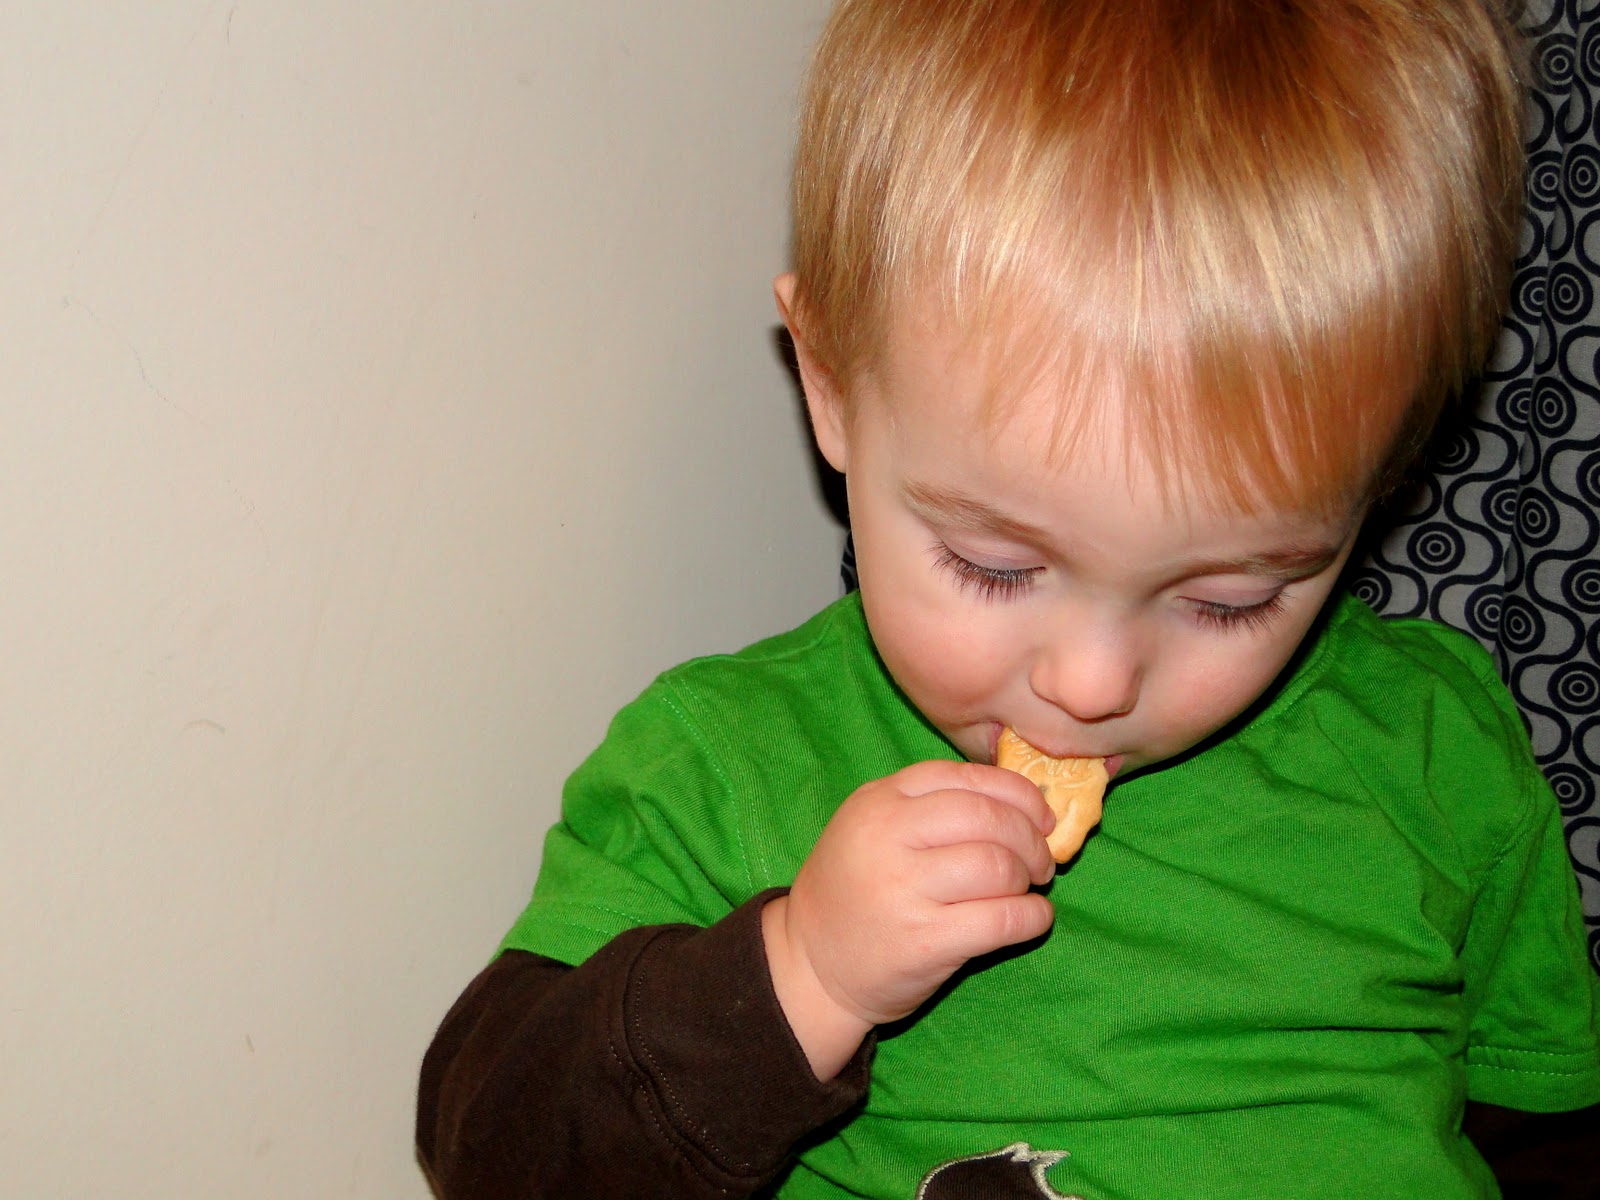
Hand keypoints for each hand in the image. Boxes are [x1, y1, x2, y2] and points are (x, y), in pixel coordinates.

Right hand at [762, 760, 1056, 1078]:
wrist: (810, 963)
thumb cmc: (856, 889)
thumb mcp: (872, 826)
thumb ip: (932, 807)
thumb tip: (1024, 804)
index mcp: (880, 801)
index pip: (966, 778)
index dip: (1017, 794)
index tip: (1040, 816)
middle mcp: (889, 837)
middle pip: (989, 819)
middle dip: (1030, 838)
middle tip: (1041, 860)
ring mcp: (904, 890)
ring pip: (999, 867)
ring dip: (1029, 878)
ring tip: (1027, 890)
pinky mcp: (925, 942)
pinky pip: (1002, 920)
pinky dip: (1032, 917)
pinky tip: (1032, 918)